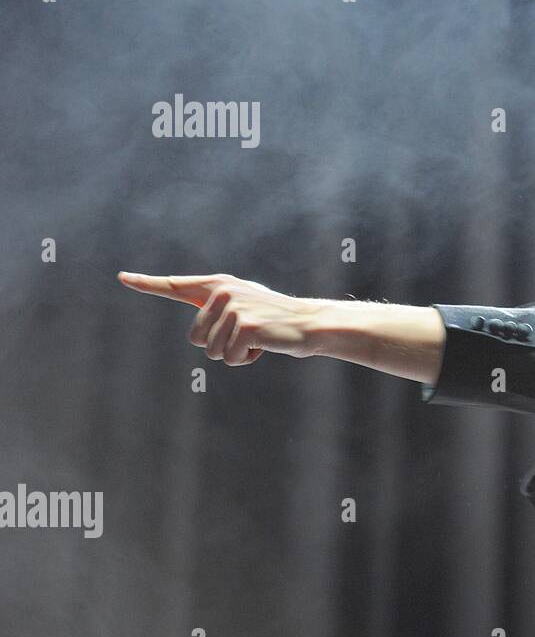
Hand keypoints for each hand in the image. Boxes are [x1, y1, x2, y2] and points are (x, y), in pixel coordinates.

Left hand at [117, 271, 324, 364]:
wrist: (310, 324)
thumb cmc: (276, 321)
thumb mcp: (245, 307)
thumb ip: (220, 309)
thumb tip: (202, 331)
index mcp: (218, 285)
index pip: (175, 285)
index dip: (146, 283)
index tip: (123, 277)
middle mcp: (223, 291)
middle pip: (196, 338)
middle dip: (220, 346)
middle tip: (249, 336)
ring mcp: (234, 307)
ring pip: (212, 351)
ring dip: (234, 354)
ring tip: (258, 339)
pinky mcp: (245, 326)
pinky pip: (230, 358)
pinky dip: (246, 359)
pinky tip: (264, 345)